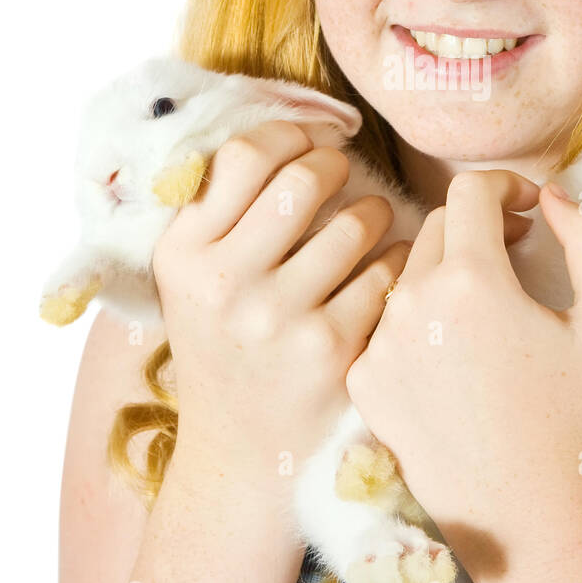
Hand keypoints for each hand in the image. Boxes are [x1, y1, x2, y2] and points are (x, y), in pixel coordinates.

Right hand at [151, 119, 411, 491]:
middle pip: (304, 178)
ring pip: (356, 222)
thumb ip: (221, 210)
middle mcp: (224, 283)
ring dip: (376, 212)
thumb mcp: (193, 280)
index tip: (312, 140)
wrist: (240, 455)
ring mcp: (279, 319)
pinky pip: (386, 274)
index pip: (246, 154)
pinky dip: (399, 260)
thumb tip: (288, 127)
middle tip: (345, 174)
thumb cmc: (226, 347)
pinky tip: (390, 267)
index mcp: (182, 253)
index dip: (291, 133)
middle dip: (337, 165)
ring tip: (373, 221)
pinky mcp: (331, 351)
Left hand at [344, 173, 581, 582]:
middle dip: (480, 227)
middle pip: (437, 225)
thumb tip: (553, 195)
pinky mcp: (363, 383)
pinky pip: (388, 323)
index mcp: (472, 281)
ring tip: (490, 310)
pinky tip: (458, 357)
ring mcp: (379, 345)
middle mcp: (412, 305)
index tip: (530, 208)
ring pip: (409, 273)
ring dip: (448, 273)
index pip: (470, 190)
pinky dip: (420, 322)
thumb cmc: (581, 420)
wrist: (529, 521)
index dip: (506, 186)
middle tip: (518, 252)